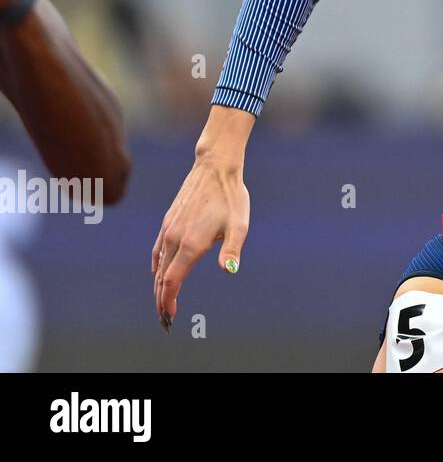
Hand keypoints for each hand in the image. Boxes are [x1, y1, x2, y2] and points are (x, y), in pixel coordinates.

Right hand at [152, 145, 249, 332]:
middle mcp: (175, 239)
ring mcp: (169, 229)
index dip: (168, 301)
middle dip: (161, 300)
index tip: (169, 318)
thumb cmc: (231, 197)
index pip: (172, 281)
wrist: (215, 168)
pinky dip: (156, 265)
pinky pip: (157, 249)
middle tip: (164, 319)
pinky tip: (158, 271)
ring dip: (158, 285)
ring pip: (158, 265)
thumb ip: (232, 249)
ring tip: (161, 301)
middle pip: (162, 278)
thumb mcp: (239, 225)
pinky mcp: (168, 221)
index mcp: (191, 244)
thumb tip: (229, 270)